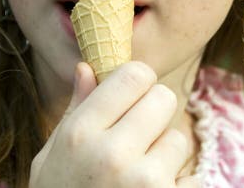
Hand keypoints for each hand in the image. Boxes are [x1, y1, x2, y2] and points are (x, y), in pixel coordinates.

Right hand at [30, 61, 199, 186]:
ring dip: (165, 156)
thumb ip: (76, 111)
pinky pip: (192, 176)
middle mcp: (113, 153)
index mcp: (81, 133)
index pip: (135, 74)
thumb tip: (88, 67)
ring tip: (136, 179)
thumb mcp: (52, 157)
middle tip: (137, 139)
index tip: (131, 100)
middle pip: (164, 98)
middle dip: (154, 115)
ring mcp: (145, 182)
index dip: (137, 84)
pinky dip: (177, 185)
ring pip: (179, 139)